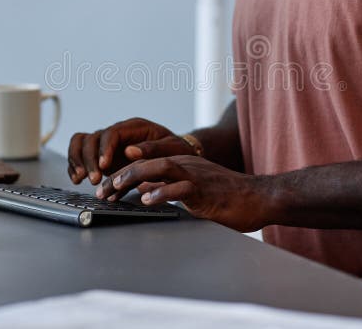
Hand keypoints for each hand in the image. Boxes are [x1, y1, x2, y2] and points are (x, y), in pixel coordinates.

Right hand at [67, 118, 196, 184]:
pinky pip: (82, 155)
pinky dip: (76, 165)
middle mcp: (118, 133)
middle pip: (92, 138)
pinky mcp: (103, 156)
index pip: (111, 133)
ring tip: (80, 179)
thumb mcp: (171, 148)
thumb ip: (152, 149)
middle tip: (94, 179)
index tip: (104, 166)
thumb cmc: (176, 149)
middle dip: (89, 159)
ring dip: (77, 160)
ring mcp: (108, 144)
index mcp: (134, 127)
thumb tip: (130, 151)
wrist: (176, 154)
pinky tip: (78, 179)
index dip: (104, 149)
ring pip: (82, 143)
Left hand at [96, 155, 269, 231]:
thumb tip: (144, 192)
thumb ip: (170, 188)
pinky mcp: (206, 190)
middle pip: (148, 162)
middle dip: (121, 175)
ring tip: (115, 189)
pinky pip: (181, 188)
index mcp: (182, 164)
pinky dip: (162, 192)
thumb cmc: (229, 197)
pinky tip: (147, 199)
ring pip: (160, 168)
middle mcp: (187, 165)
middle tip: (102, 191)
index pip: (147, 163)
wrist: (260, 198)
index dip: (123, 173)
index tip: (105, 187)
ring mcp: (196, 175)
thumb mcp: (194, 191)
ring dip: (134, 177)